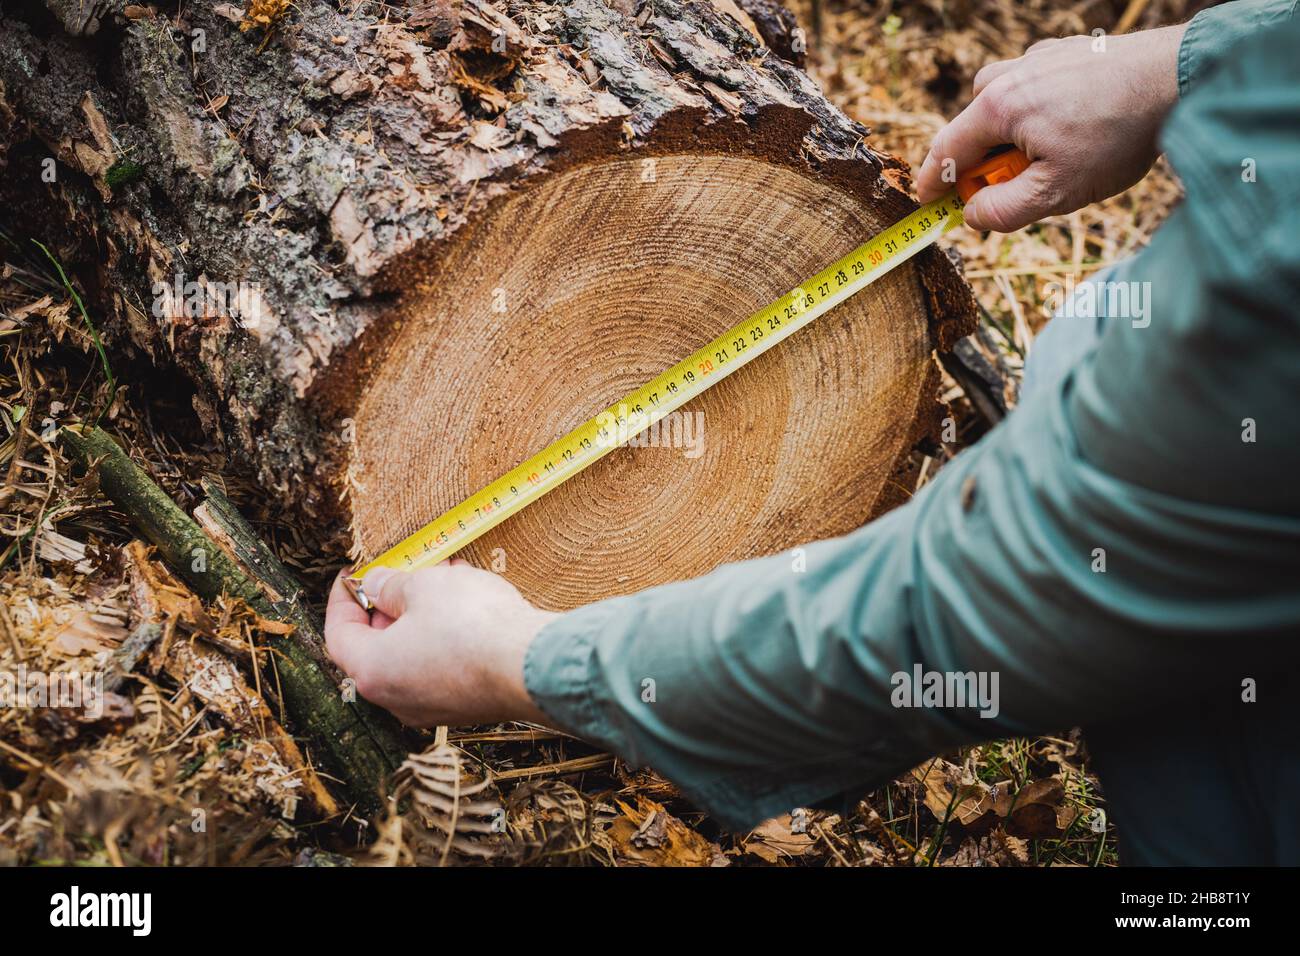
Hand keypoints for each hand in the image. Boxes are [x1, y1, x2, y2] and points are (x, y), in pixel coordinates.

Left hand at [323, 560, 558, 726]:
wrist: (533, 665)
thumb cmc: (472, 626)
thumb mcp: (424, 586)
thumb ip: (391, 585)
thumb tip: (376, 585)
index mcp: (372, 670)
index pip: (339, 634)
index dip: (342, 600)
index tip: (351, 577)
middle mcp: (396, 699)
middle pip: (378, 647)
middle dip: (390, 606)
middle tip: (404, 575)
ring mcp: (433, 707)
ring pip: (415, 656)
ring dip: (423, 617)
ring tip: (446, 580)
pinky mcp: (466, 706)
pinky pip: (444, 667)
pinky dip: (447, 637)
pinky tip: (470, 606)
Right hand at [916, 24, 1186, 230]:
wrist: (1180, 77)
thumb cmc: (1118, 136)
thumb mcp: (1056, 193)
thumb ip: (1003, 211)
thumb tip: (970, 216)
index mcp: (996, 108)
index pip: (944, 151)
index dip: (931, 185)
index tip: (928, 206)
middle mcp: (1008, 75)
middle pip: (971, 129)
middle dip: (983, 165)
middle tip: (1016, 192)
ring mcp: (1036, 58)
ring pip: (999, 105)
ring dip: (1009, 137)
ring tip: (1050, 158)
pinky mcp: (1064, 52)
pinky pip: (1031, 88)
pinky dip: (1035, 113)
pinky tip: (1072, 127)